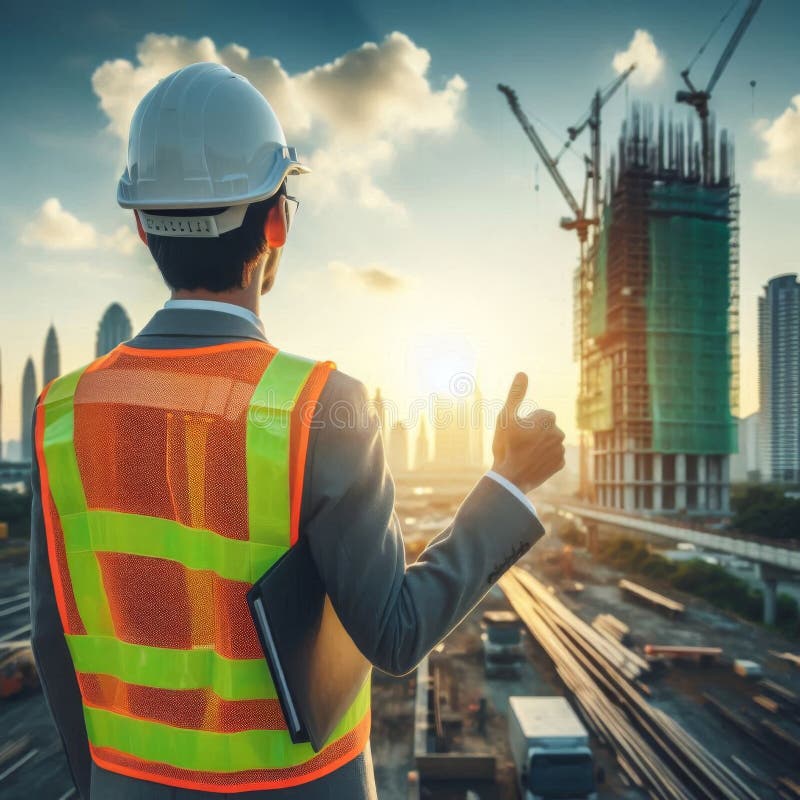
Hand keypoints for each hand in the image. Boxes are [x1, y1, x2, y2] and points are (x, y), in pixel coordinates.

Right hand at [491, 372, 565, 494]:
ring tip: (524, 455)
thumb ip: (515, 394)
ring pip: (549, 443)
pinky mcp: (560, 465)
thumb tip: (522, 373)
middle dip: (535, 434)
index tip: (518, 432)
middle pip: (545, 429)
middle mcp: (559, 433)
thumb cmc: (506, 445)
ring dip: (540, 447)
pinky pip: (552, 457)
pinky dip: (544, 459)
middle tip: (519, 445)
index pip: (540, 416)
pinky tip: (532, 463)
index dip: (526, 423)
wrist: (510, 478)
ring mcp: (561, 450)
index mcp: (548, 419)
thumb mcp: (505, 417)